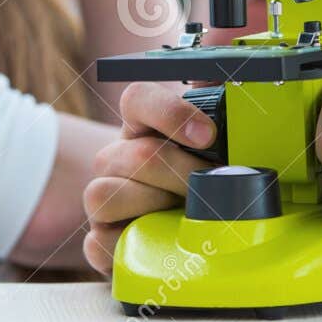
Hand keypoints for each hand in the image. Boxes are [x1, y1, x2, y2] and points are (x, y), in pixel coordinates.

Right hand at [82, 81, 216, 275]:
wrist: (200, 227)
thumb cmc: (211, 177)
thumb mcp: (224, 139)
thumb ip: (222, 102)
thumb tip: (220, 76)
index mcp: (143, 125)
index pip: (137, 99)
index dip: (170, 113)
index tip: (209, 136)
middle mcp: (118, 158)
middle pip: (133, 155)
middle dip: (183, 174)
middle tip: (213, 187)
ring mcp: (105, 199)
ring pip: (101, 195)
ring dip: (153, 206)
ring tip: (186, 215)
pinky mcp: (102, 240)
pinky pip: (96, 243)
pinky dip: (127, 245)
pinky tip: (160, 242)